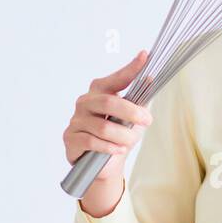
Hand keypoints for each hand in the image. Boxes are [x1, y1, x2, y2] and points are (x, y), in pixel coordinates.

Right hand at [63, 51, 153, 216]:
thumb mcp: (132, 119)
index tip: (144, 56)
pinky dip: (109, 147)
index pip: (116, 78)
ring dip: (123, 136)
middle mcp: (85, 102)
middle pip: (108, 102)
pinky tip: (118, 149)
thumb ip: (139, 101)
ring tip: (130, 142)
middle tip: (147, 120)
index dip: (130, 68)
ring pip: (103, 127)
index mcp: (100, 92)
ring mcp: (76, 120)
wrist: (105, 165)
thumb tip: (150, 80)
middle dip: (131, 112)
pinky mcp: (71, 138)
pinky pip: (91, 141)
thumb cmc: (118, 137)